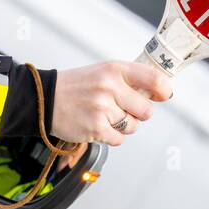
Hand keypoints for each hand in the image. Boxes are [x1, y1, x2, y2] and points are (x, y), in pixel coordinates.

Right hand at [50, 61, 173, 146]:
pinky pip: (119, 139)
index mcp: (114, 69)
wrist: (44, 99)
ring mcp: (102, 108)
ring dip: (122, 126)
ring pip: (133, 126)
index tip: (162, 95)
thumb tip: (158, 92)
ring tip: (104, 116)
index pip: (154, 79)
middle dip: (137, 114)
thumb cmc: (76, 86)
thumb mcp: (102, 72)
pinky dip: (110, 137)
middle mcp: (109, 87)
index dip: (163, 90)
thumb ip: (129, 80)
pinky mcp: (95, 128)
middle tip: (121, 109)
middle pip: (146, 110)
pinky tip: (97, 126)